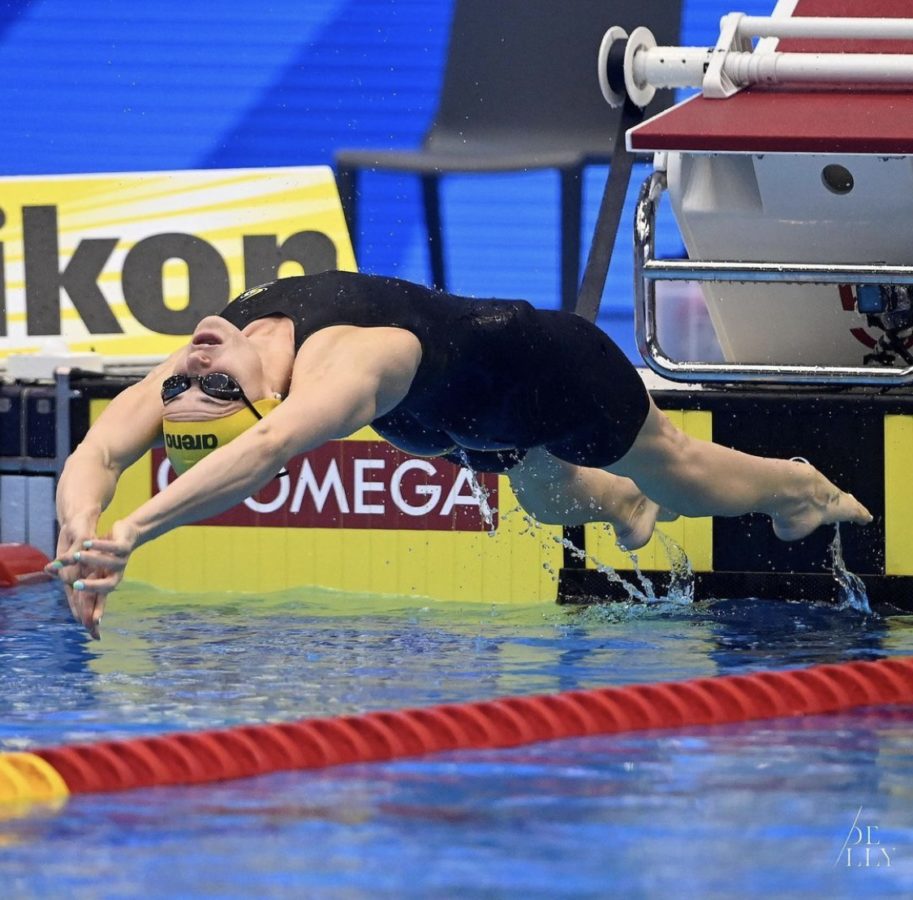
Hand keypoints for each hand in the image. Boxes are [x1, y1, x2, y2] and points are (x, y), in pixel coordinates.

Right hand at [50, 520, 138, 638]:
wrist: (124, 533)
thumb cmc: (102, 553)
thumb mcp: (85, 563)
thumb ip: (70, 571)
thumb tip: (49, 572)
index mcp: (103, 582)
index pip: (96, 600)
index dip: (93, 612)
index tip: (89, 625)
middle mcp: (113, 574)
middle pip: (107, 587)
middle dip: (92, 588)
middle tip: (76, 585)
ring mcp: (121, 561)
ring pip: (109, 564)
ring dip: (92, 560)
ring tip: (77, 556)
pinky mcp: (124, 546)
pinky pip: (113, 547)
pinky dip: (101, 545)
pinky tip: (89, 543)